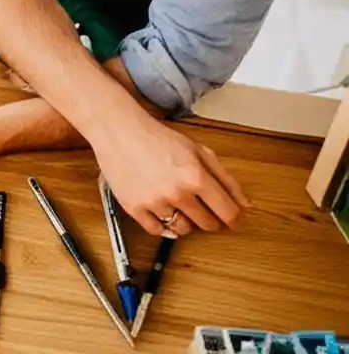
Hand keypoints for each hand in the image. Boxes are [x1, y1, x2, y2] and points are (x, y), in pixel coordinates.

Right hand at [94, 115, 249, 236]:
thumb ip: (224, 178)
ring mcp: (154, 202)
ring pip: (183, 230)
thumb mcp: (199, 151)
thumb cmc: (158, 138)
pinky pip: (156, 231)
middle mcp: (177, 193)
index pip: (228, 212)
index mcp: (196, 177)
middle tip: (205, 208)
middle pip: (207, 224)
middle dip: (211, 218)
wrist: (120, 132)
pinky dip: (165, 227)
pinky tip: (166, 214)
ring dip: (187, 223)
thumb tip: (243, 203)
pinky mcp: (134, 208)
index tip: (235, 220)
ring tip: (181, 207)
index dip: (236, 219)